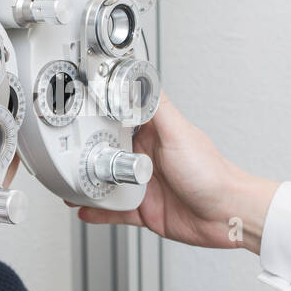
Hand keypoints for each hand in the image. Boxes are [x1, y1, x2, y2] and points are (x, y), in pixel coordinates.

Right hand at [71, 93, 280, 253]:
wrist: (227, 215)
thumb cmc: (212, 174)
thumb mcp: (179, 132)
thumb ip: (155, 106)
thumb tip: (139, 75)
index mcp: (154, 133)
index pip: (120, 118)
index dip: (98, 114)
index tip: (77, 110)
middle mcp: (146, 158)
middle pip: (106, 151)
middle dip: (84, 151)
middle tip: (63, 151)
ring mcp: (143, 184)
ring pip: (105, 181)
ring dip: (86, 182)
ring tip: (67, 183)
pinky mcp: (143, 209)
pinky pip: (113, 209)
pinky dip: (97, 210)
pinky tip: (84, 208)